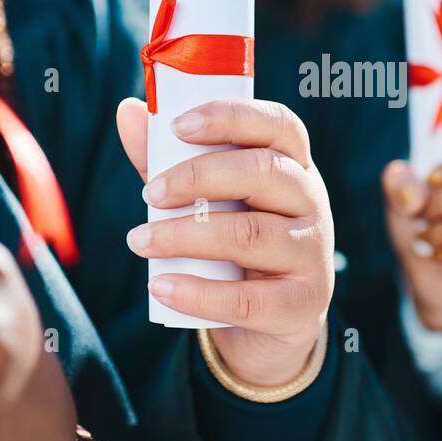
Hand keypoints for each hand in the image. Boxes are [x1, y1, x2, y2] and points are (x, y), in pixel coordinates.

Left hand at [117, 98, 333, 387]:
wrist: (267, 328)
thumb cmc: (234, 249)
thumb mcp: (210, 202)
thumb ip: (171, 161)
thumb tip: (129, 112)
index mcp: (294, 167)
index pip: (280, 126)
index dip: (231, 117)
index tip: (177, 125)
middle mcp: (312, 204)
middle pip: (265, 172)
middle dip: (199, 176)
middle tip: (150, 193)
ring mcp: (312, 256)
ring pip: (251, 235)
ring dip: (186, 235)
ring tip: (140, 241)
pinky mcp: (299, 307)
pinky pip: (247, 299)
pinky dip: (197, 294)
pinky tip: (161, 287)